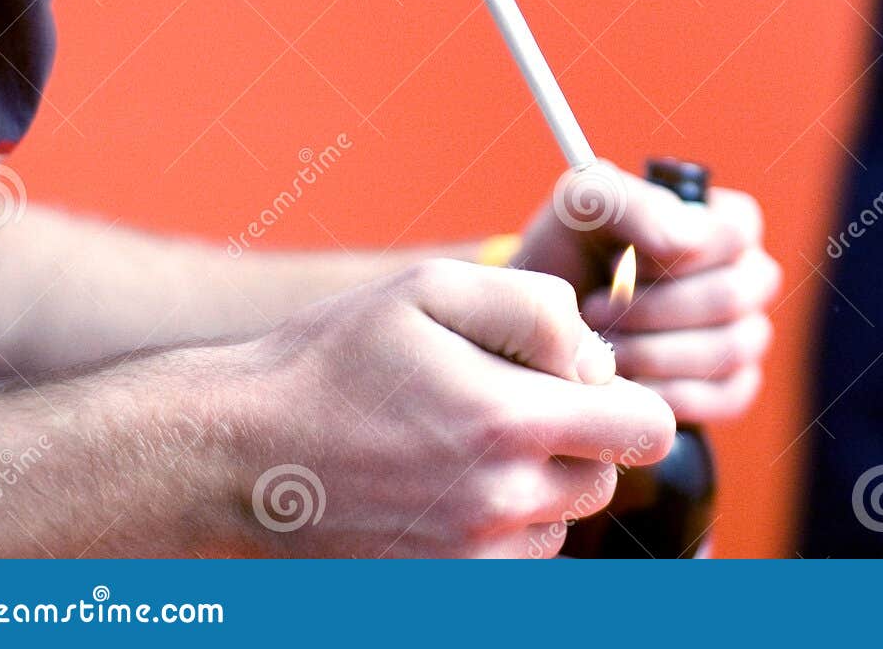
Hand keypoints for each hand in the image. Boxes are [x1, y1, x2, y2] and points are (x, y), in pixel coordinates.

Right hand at [226, 259, 674, 557]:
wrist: (235, 458)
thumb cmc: (332, 361)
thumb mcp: (431, 289)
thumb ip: (538, 308)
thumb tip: (597, 360)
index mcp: (509, 423)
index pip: (647, 427)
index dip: (622, 395)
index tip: (574, 380)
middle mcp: (501, 505)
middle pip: (606, 474)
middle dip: (577, 437)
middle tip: (504, 405)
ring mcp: (474, 561)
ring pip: (562, 520)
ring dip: (536, 484)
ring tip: (458, 446)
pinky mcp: (446, 593)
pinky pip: (517, 560)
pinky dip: (500, 527)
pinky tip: (441, 489)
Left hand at [517, 161, 781, 421]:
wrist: (547, 322)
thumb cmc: (570, 252)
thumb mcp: (584, 206)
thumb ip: (630, 202)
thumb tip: (685, 243)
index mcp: (726, 223)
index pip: (732, 235)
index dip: (668, 256)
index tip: (612, 263)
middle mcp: (749, 277)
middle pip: (731, 296)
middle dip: (650, 309)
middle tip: (594, 311)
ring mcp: (746, 335)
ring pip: (729, 349)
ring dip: (651, 352)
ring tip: (600, 348)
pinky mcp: (733, 388)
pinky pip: (726, 397)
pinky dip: (668, 393)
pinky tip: (626, 383)